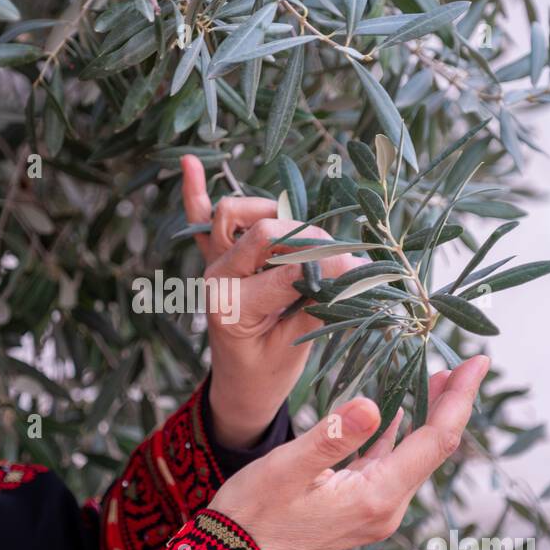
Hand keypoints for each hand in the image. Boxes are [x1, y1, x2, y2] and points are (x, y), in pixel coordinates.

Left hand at [180, 154, 366, 448]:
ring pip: (232, 214)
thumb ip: (319, 302)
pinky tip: (189, 160)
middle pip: (265, 232)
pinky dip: (193, 191)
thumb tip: (352, 264)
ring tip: (298, 232)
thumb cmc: (268, 373)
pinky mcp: (216, 259)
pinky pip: (201, 221)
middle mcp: (216, 277)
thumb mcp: (297, 345)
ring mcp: (213, 265)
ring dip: (269, 212)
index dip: (328, 264)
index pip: (287, 267)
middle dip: (309, 239)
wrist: (241, 388)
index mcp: (230, 305)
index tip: (360, 268)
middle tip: (342, 257)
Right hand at [208, 356, 490, 549]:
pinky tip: (397, 409)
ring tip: (436, 375)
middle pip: (432, 447)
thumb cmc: (253, 511)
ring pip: (413, 455)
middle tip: (463, 361)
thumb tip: (375, 404)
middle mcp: (386, 508)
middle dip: (450, 403)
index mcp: (377, 496)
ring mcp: (375, 511)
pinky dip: (400, 433)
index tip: (477, 361)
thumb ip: (333, 436)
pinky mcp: (360, 509)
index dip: (459, 398)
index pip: (435, 440)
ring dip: (426, 415)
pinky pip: (390, 464)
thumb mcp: (287, 467)